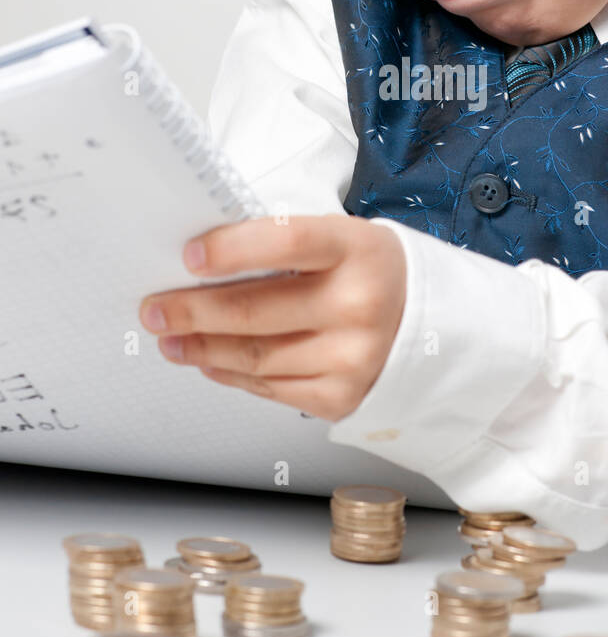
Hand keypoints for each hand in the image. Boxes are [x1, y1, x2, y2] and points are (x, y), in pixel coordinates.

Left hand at [138, 214, 405, 421]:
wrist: (425, 322)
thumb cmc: (366, 272)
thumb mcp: (339, 240)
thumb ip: (280, 247)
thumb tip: (200, 267)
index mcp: (357, 249)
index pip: (286, 242)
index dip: (232, 249)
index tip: (189, 256)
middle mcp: (359, 305)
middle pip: (254, 311)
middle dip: (190, 311)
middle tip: (155, 310)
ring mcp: (352, 356)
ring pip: (253, 357)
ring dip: (201, 348)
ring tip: (171, 339)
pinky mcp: (342, 396)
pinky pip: (269, 388)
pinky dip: (230, 374)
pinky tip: (210, 361)